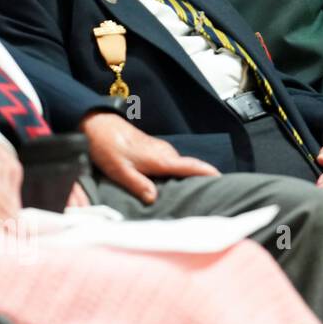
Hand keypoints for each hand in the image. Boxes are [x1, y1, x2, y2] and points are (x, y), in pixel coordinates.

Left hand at [80, 112, 220, 203]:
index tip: (223, 179)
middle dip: (199, 180)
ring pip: (178, 166)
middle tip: (206, 197)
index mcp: (160, 159)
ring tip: (189, 194)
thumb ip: (138, 185)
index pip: (192, 166)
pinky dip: (174, 173)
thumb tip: (154, 199)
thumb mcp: (119, 171)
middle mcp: (165, 153)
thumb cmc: (107, 147)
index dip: (208, 173)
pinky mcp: (154, 149)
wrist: (99, 125)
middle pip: (188, 168)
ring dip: (184, 177)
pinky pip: (171, 163)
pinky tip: (167, 183)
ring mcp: (161, 149)